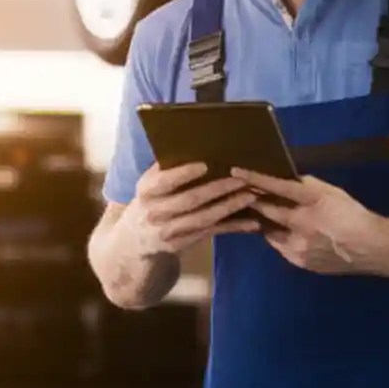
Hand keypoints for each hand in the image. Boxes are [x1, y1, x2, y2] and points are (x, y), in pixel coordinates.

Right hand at [123, 163, 261, 256]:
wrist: (135, 241)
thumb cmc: (150, 201)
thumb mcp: (150, 184)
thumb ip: (167, 168)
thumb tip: (195, 142)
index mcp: (146, 190)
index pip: (164, 182)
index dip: (184, 174)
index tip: (206, 164)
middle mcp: (155, 212)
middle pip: (189, 200)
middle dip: (217, 189)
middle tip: (242, 178)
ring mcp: (169, 232)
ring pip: (204, 219)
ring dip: (229, 207)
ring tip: (251, 195)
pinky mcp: (183, 245)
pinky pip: (212, 234)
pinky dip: (233, 228)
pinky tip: (253, 223)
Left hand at [230, 168, 387, 274]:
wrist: (372, 248)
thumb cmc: (353, 215)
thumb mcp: (333, 192)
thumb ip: (309, 185)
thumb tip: (290, 180)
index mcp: (311, 203)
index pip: (277, 187)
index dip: (255, 179)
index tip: (236, 171)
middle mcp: (301, 225)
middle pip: (268, 211)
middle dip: (254, 202)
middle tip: (243, 195)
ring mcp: (299, 247)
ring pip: (270, 232)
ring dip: (265, 222)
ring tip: (261, 214)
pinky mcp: (300, 262)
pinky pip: (281, 247)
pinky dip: (278, 238)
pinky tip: (282, 233)